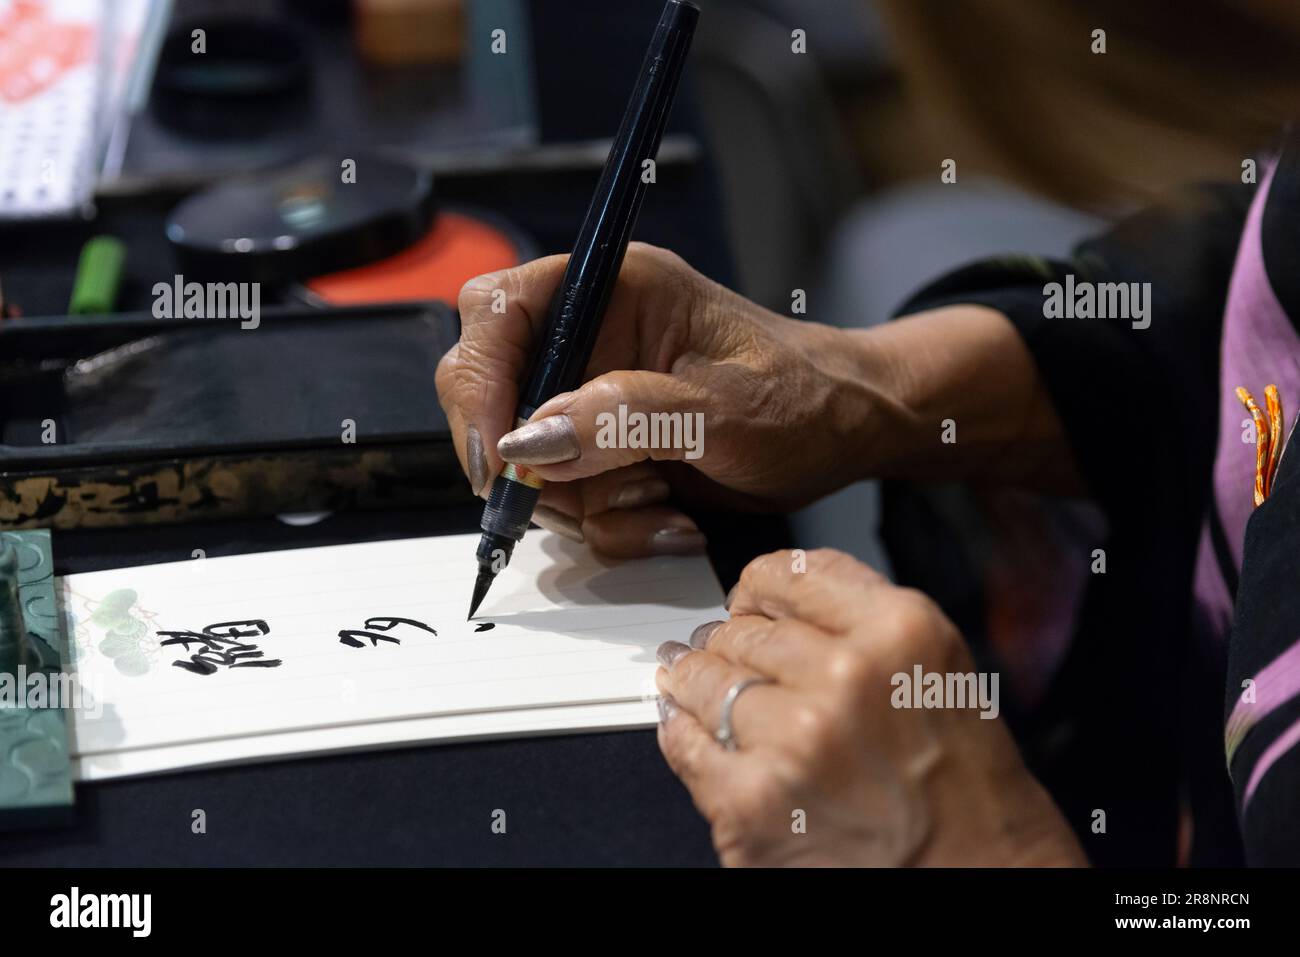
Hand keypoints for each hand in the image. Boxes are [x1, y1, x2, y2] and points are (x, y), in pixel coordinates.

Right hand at [436, 243, 889, 556]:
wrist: (844, 439)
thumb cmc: (805, 397)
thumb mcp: (724, 407)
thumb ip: (626, 416)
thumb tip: (531, 442)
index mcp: (611, 290)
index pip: (496, 312)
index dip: (479, 380)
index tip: (498, 454)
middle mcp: (589, 341)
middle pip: (493, 395)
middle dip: (531, 461)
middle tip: (581, 492)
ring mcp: (591, 403)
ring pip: (529, 466)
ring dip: (587, 503)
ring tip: (662, 495)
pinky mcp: (604, 455)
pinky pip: (569, 504)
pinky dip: (613, 525)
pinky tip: (670, 514)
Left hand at [654, 548, 1085, 866]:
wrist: (980, 874)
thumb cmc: (963, 781)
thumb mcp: (933, 666)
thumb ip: (857, 622)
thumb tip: (763, 606)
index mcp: (900, 630)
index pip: (791, 572)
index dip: (759, 587)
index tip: (749, 600)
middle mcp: (847, 675)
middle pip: (745, 630)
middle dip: (735, 645)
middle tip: (738, 662)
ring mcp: (794, 740)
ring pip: (707, 679)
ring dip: (700, 685)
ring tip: (703, 690)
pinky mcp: (752, 802)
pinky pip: (686, 744)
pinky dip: (682, 733)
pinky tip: (689, 727)